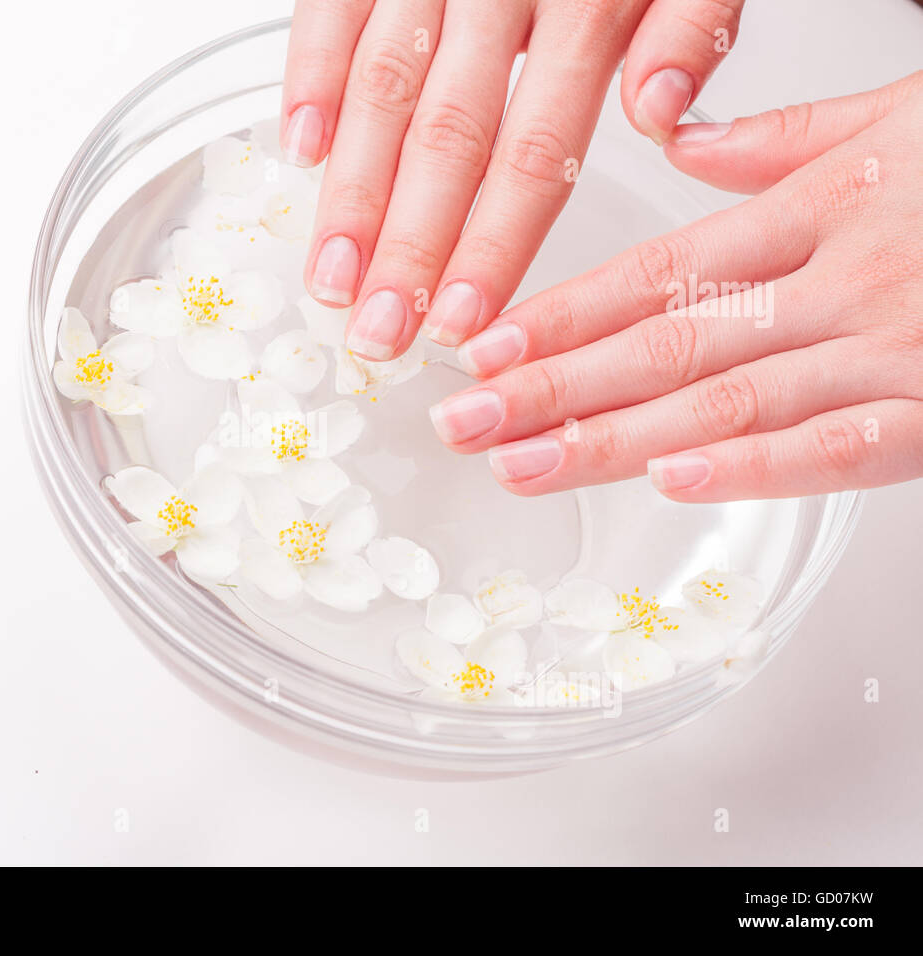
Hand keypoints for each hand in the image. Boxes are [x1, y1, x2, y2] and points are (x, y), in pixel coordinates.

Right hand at [281, 0, 744, 359]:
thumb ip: (691, 21)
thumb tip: (658, 121)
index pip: (536, 147)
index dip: (492, 242)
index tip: (460, 319)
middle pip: (448, 135)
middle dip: (408, 245)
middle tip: (379, 330)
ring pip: (384, 85)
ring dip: (351, 189)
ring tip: (332, 275)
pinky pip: (333, 5)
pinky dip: (310, 73)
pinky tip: (299, 149)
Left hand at [430, 71, 922, 501]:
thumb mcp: (894, 123)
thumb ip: (781, 141)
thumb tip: (680, 134)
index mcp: (818, 209)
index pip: (657, 269)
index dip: (561, 312)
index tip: (482, 346)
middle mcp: (841, 278)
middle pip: (667, 339)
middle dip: (554, 386)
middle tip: (463, 422)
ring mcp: (895, 345)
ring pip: (729, 395)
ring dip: (616, 437)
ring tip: (522, 463)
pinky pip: (844, 442)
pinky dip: (760, 465)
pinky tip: (674, 479)